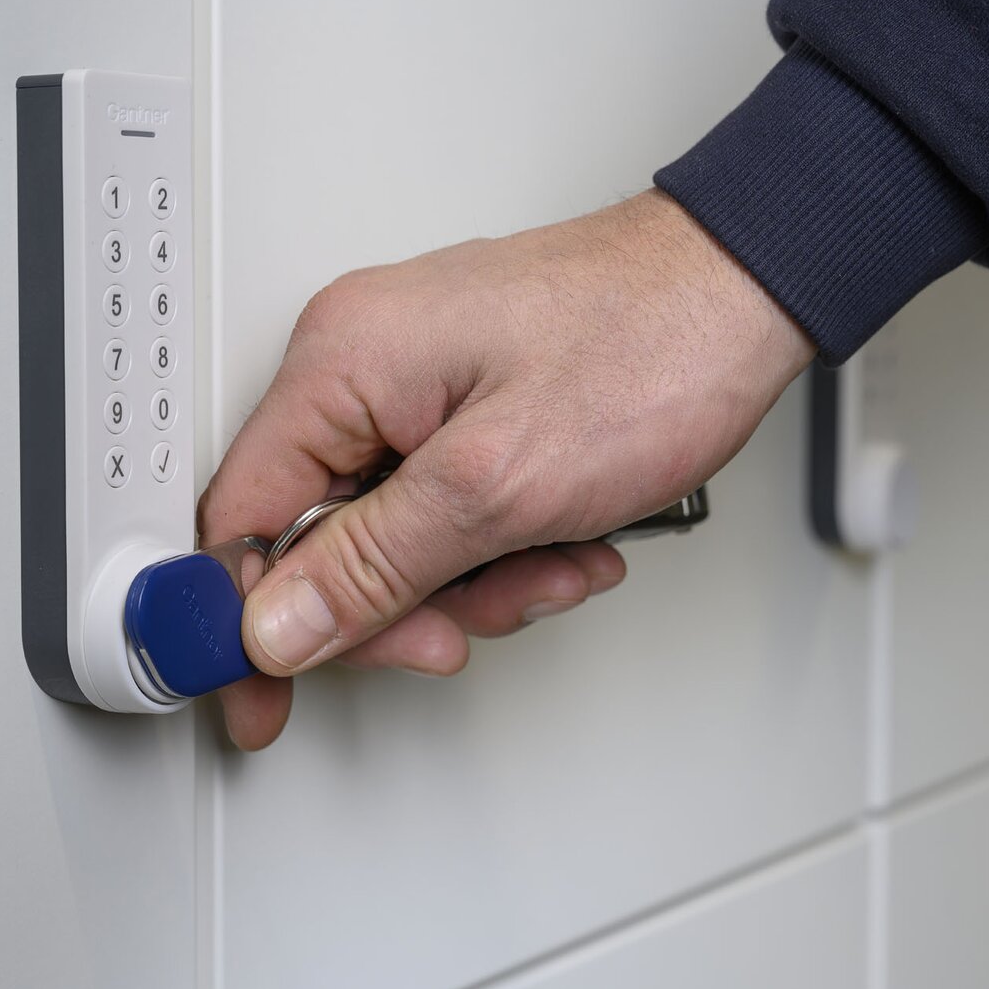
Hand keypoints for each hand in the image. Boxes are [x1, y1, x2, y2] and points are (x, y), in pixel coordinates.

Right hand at [198, 190, 815, 748]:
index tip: (265, 695)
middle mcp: (366, 364)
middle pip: (321, 534)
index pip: (243, 515)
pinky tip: (564, 539)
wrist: (745, 293)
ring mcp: (418, 383)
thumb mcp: (499, 486)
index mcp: (343, 363)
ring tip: (551, 563)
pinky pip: (447, 504)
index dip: (245, 620)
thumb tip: (278, 625)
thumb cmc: (650, 347)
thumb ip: (374, 564)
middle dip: (399, 601)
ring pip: (395, 533)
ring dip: (472, 577)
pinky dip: (502, 543)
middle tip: (462, 625)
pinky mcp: (466, 401)